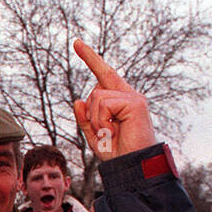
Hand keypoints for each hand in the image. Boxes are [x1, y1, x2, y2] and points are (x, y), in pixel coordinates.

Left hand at [72, 40, 156, 159]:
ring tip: (110, 133)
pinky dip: (102, 120)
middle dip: (91, 116)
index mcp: (119, 101)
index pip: (103, 74)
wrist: (133, 167)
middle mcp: (128, 95)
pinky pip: (103, 103)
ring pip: (96, 97)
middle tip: (105, 134)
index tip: (77, 43)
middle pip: (94, 91)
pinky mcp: (135, 102)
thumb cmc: (117, 154)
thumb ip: (85, 119)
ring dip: (96, 120)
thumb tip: (78, 100)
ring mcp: (133, 97)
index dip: (90, 58)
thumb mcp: (94, 136)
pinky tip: (113, 130)